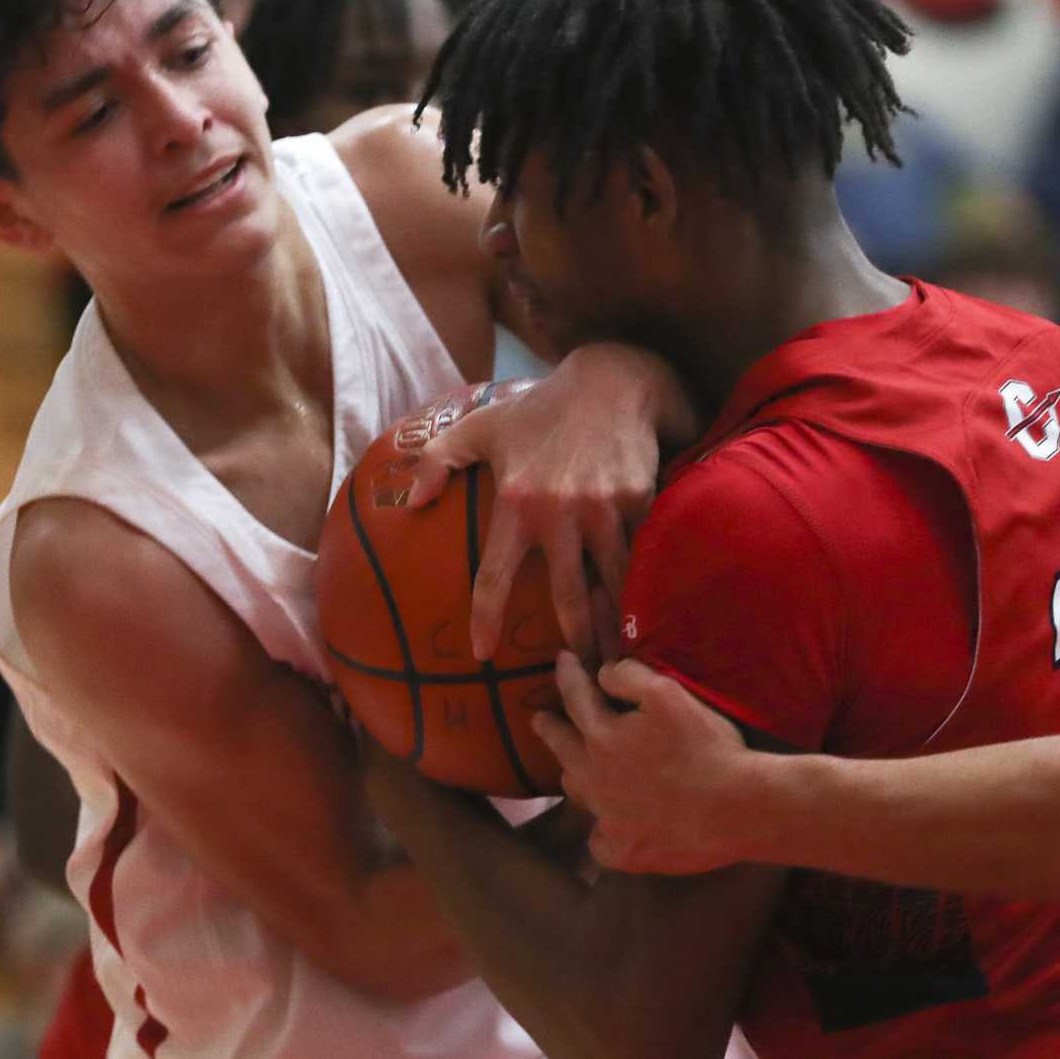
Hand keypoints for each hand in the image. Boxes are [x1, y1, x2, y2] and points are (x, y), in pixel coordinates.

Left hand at [408, 345, 695, 664]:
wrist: (613, 381)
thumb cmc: (541, 409)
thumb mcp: (482, 425)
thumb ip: (439, 460)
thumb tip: (408, 501)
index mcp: (515, 502)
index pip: (493, 576)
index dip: (484, 619)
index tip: (480, 653)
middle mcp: (560, 512)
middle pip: (568, 598)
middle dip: (576, 643)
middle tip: (579, 678)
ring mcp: (604, 509)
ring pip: (613, 583)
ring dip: (617, 626)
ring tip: (620, 660)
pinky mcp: (640, 501)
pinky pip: (642, 552)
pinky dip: (645, 584)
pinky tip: (651, 612)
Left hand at [533, 653, 750, 875]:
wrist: (735, 807)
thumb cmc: (705, 746)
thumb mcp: (669, 695)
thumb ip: (630, 678)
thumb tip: (603, 673)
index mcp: (603, 737)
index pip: (576, 698)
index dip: (568, 676)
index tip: (562, 660)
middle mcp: (595, 779)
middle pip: (562, 749)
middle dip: (549, 728)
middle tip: (539, 719)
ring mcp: (607, 819)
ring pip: (578, 794)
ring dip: (574, 776)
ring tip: (574, 770)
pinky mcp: (625, 853)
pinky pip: (600, 841)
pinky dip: (602, 829)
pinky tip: (611, 826)